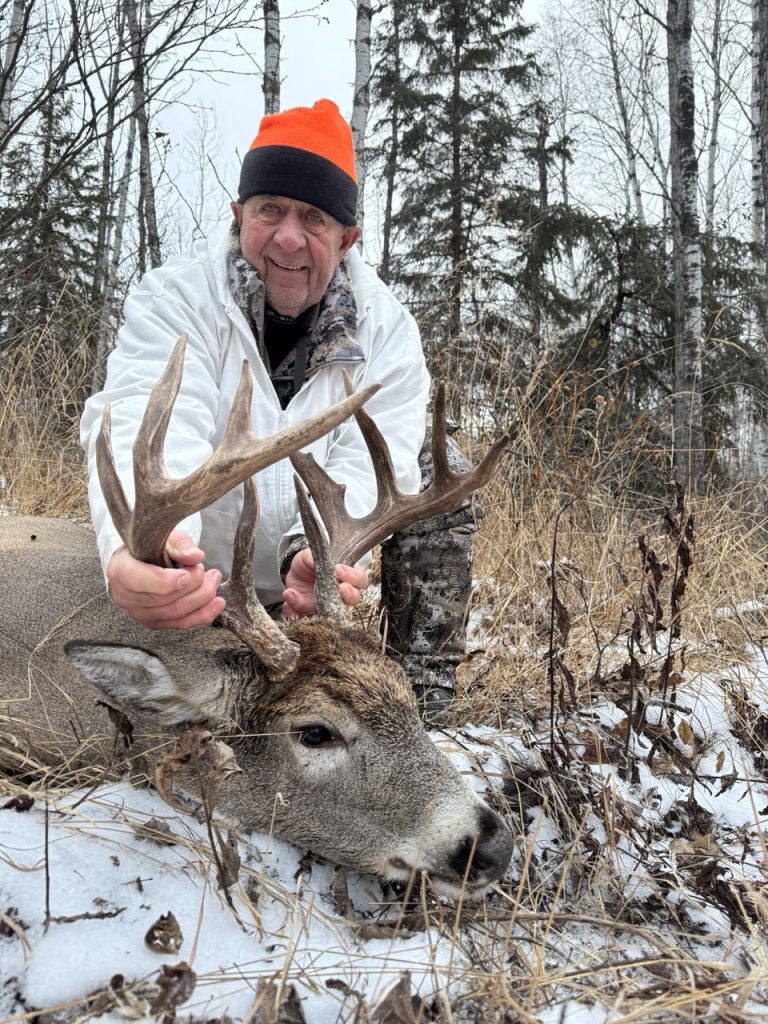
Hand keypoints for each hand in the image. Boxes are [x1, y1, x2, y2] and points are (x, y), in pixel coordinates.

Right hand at [106, 530, 224, 629]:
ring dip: (202, 597)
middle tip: (207, 569)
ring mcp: (139, 613)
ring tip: (214, 579)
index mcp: (120, 570)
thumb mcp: (163, 537)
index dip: (167, 580)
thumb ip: (179, 544)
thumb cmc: (150, 546)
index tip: (190, 571)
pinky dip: (203, 615)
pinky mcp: (154, 622)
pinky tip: (217, 604)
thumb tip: (195, 556)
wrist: (141, 561)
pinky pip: (181, 623)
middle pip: (164, 598)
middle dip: (194, 584)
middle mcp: (125, 596)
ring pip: (176, 612)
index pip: (139, 580)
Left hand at [282, 548, 369, 618]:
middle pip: (354, 599)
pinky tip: (287, 604)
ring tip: (292, 594)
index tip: (338, 571)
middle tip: (339, 589)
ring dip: (309, 605)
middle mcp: (341, 595)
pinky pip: (305, 619)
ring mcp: (327, 607)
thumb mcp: (308, 555)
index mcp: (346, 577)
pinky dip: (294, 612)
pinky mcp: (311, 615)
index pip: (360, 579)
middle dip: (349, 595)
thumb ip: (313, 558)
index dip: (353, 577)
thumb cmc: (308, 562)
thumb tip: (316, 563)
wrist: (293, 573)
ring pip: (328, 613)